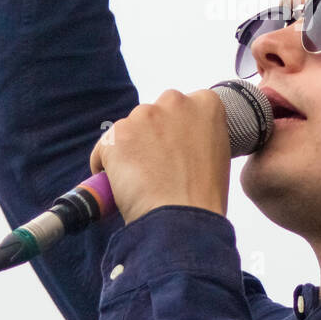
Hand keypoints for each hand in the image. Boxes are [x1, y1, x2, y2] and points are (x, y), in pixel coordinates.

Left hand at [89, 89, 231, 226]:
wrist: (181, 218)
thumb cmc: (203, 197)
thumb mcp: (216, 154)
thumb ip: (199, 135)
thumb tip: (180, 139)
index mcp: (205, 103)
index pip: (184, 107)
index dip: (176, 132)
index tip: (176, 152)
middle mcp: (174, 101)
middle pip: (154, 114)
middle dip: (151, 135)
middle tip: (157, 167)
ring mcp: (144, 115)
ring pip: (129, 130)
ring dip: (130, 150)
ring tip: (141, 181)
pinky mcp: (117, 133)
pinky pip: (105, 148)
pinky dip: (107, 166)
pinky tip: (121, 185)